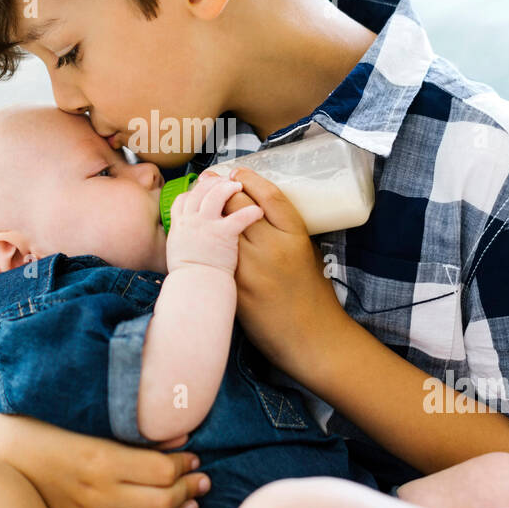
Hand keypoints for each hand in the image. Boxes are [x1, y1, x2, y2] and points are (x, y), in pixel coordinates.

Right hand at [0, 411, 210, 507]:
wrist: (20, 451)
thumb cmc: (64, 431)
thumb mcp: (103, 426)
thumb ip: (141, 436)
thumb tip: (182, 442)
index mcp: (103, 459)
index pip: (162, 471)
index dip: (185, 466)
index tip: (194, 460)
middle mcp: (96, 492)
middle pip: (159, 502)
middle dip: (187, 492)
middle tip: (199, 483)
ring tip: (184, 506)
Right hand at [165, 170, 263, 275]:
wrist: (195, 290)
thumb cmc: (190, 278)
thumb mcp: (178, 253)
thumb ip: (184, 239)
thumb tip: (189, 236)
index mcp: (179, 225)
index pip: (185, 198)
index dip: (197, 190)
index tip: (206, 188)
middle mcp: (190, 220)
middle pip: (201, 190)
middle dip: (215, 182)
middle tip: (228, 181)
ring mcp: (205, 225)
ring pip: (217, 194)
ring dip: (229, 187)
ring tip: (240, 186)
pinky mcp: (223, 234)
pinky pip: (239, 216)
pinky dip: (250, 212)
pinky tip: (258, 212)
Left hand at [219, 168, 347, 376]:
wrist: (309, 336)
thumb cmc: (311, 291)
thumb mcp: (305, 250)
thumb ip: (282, 228)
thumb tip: (254, 204)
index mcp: (294, 236)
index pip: (268, 196)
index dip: (249, 179)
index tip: (237, 171)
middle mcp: (271, 248)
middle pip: (237, 206)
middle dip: (221, 188)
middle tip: (210, 179)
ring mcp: (249, 268)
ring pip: (218, 229)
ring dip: (207, 211)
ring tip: (199, 199)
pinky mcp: (234, 286)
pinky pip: (212, 255)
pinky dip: (203, 240)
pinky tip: (198, 231)